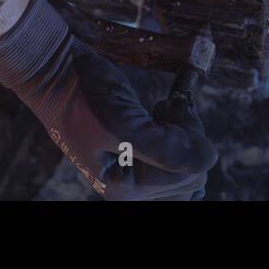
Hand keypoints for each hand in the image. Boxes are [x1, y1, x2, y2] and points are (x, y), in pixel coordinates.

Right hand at [53, 41, 216, 199]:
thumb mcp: (124, 122)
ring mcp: (135, 175)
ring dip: (184, 132)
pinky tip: (161, 115)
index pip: (191, 176)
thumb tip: (209, 159)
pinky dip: (178, 133)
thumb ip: (166, 148)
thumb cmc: (85, 98)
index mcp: (125, 191)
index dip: (188, 138)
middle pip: (193, 175)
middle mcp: (131, 191)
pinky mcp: (138, 157)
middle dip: (187, 136)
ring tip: (162, 110)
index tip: (164, 106)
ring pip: (189, 167)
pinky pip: (177, 159)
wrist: (59, 76)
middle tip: (164, 107)